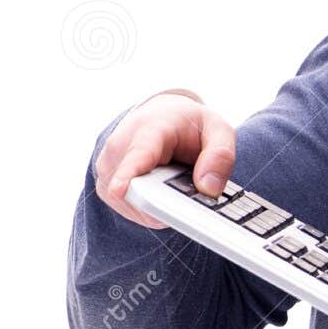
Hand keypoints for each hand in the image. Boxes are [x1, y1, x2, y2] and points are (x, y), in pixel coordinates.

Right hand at [93, 91, 235, 228]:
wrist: (160, 118)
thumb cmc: (187, 125)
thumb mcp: (217, 129)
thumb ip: (221, 155)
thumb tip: (208, 189)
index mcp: (149, 129)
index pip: (137, 154)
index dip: (127, 174)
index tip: (119, 190)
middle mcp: (120, 148)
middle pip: (137, 190)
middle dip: (168, 202)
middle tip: (190, 191)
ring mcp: (108, 170)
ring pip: (135, 206)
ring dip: (161, 206)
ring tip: (175, 182)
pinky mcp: (106, 188)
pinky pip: (132, 210)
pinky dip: (152, 209)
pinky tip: (164, 191)